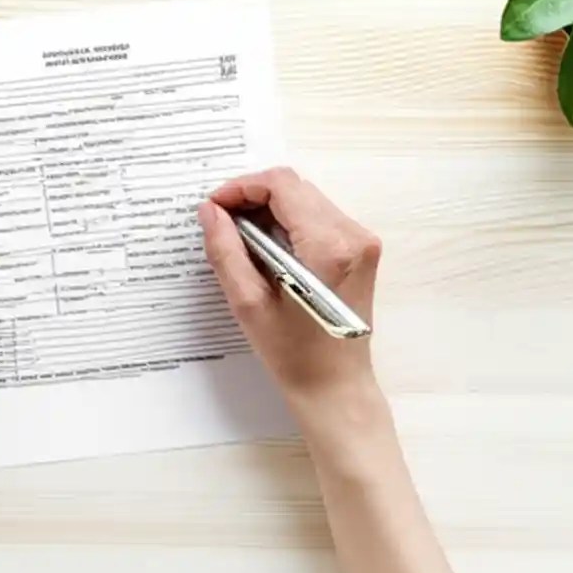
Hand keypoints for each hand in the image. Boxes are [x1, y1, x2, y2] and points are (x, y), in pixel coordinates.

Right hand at [198, 167, 381, 402]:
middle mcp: (353, 236)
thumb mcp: (249, 303)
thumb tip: (210, 212)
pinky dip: (290, 223)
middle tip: (222, 222)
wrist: (335, 387)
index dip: (242, 187)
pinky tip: (269, 248)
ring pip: (307, 200)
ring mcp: (362, 242)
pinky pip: (319, 219)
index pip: (282, 186)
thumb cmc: (294, 355)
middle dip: (254, 197)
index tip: (215, 206)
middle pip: (296, 189)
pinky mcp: (361, 251)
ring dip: (271, 210)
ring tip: (241, 238)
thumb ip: (226, 250)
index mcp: (328, 246)